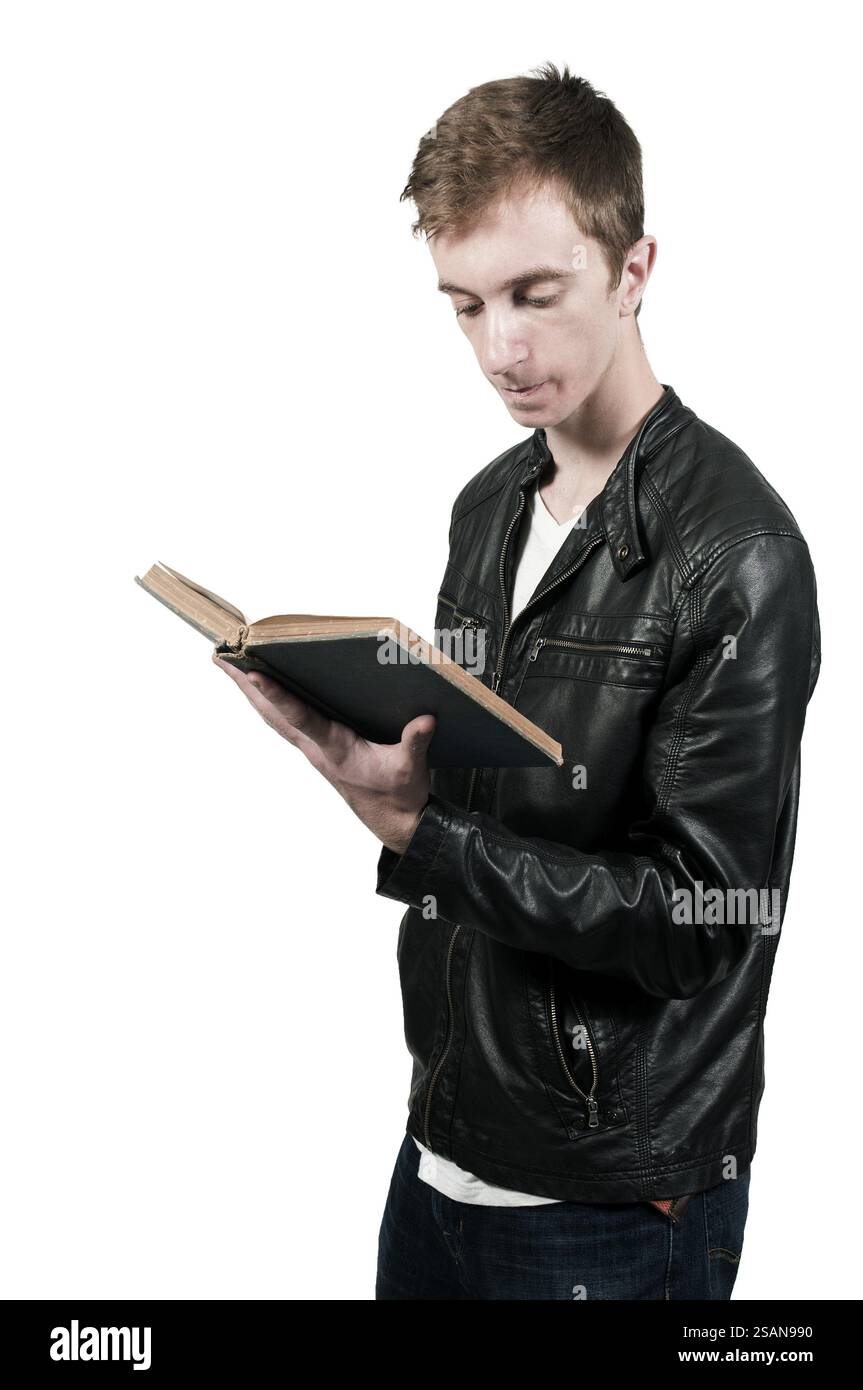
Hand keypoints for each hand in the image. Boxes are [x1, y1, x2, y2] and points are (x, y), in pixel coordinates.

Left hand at [212, 654, 433, 852]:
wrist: (395, 823)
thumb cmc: (400, 797)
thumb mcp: (411, 770)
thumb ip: (415, 743)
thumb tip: (425, 720)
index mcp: (336, 750)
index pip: (300, 718)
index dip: (276, 696)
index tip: (252, 674)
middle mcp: (317, 748)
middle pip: (272, 714)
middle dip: (245, 686)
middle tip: (220, 657)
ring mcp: (314, 749)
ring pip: (274, 717)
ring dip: (251, 693)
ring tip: (229, 665)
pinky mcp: (319, 749)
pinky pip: (286, 721)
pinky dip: (270, 702)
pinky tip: (261, 690)